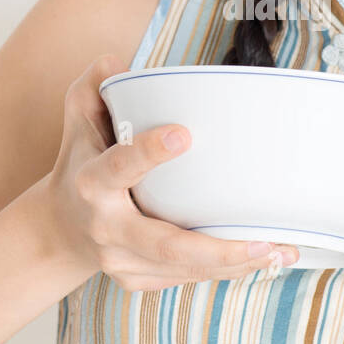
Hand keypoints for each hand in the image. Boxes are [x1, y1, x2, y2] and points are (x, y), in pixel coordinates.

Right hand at [45, 54, 299, 291]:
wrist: (60, 229)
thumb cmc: (82, 162)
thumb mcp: (78, 119)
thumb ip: (94, 86)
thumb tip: (118, 63)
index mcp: (92, 182)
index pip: (120, 166)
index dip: (148, 152)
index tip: (184, 135)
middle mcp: (105, 227)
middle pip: (164, 244)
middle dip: (216, 249)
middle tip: (266, 242)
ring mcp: (120, 261)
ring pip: (184, 268)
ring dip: (236, 264)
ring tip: (283, 252)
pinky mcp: (136, 279)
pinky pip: (185, 278)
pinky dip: (224, 271)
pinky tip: (262, 261)